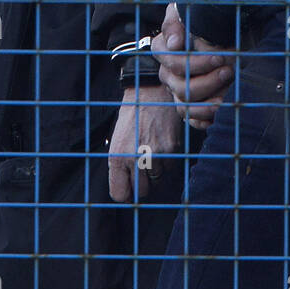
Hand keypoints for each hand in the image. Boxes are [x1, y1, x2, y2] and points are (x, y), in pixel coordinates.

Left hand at [108, 83, 180, 200]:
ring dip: (156, 170)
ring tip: (152, 149)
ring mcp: (156, 155)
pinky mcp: (172, 149)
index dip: (126, 193)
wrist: (150, 93)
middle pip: (142, 192)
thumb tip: (128, 193)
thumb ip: (120, 167)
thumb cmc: (132, 117)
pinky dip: (168, 160)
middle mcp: (135, 159)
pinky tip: (162, 144)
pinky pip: (171, 167)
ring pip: (158, 179)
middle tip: (142, 168)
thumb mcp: (117, 141)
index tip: (129, 187)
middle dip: (143, 184)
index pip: (120, 195)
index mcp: (117, 158)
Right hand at [152, 1, 233, 131]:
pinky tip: (219, 111)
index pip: (173, 62)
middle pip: (181, 87)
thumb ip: (176, 21)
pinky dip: (204, 118)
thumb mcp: (188, 11)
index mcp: (164, 49)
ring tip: (228, 94)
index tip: (220, 57)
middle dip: (207, 81)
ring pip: (185, 106)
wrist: (220, 33)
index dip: (197, 63)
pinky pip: (191, 119)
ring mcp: (176, 90)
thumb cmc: (204, 19)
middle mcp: (167, 72)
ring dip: (207, 104)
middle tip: (229, 71)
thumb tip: (174, 43)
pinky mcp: (188, 106)